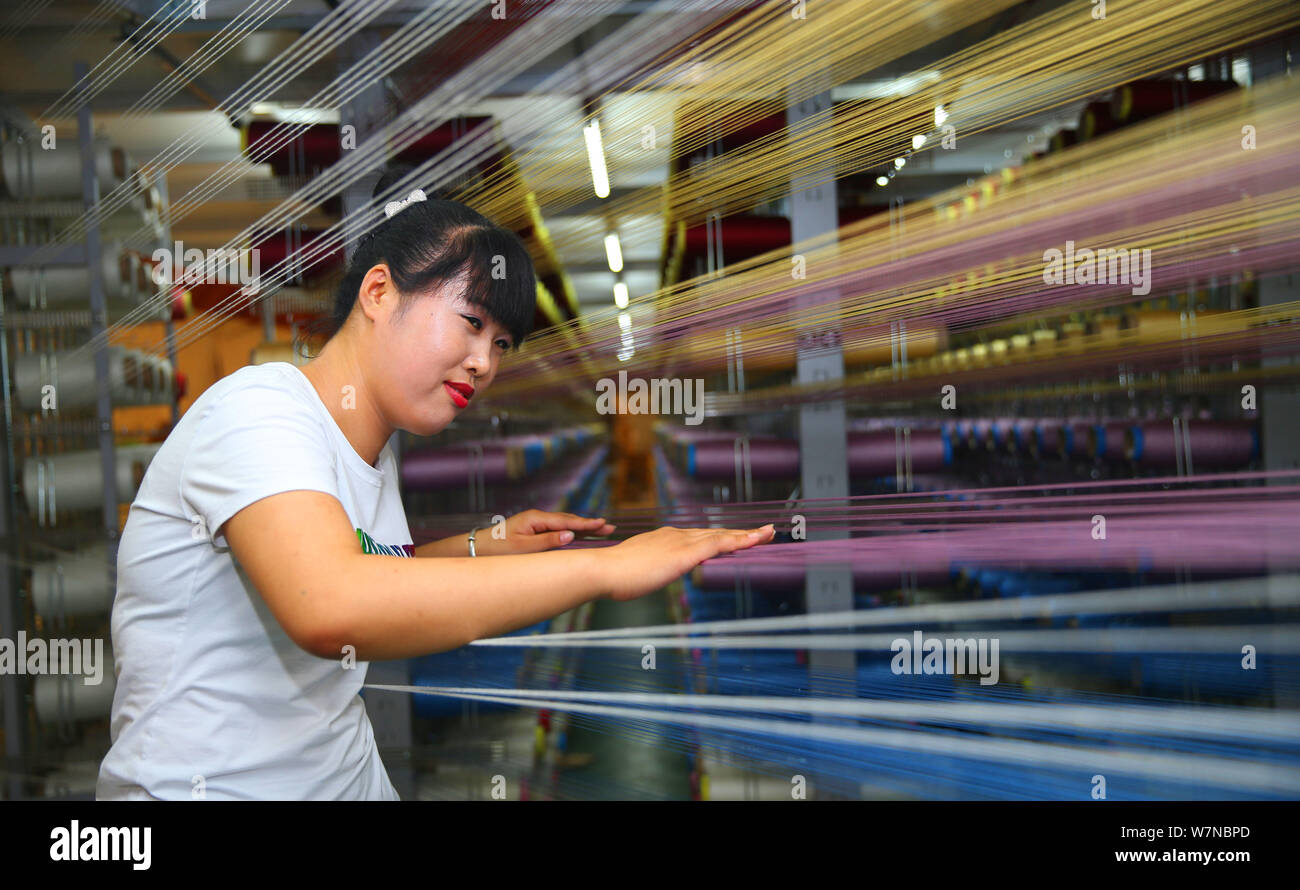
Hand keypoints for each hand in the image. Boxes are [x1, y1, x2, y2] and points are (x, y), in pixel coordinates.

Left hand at [475, 509, 615, 556]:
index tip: (603, 525)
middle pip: (568, 521)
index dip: (586, 525)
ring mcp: (536, 523)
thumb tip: (570, 536)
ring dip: (582, 528)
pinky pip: (557, 530)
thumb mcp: (523, 548)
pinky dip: (571, 531)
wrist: (477, 548)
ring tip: (601, 529)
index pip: (567, 522)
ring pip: (564, 525)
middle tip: (609, 527)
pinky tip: (580, 534)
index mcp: (536, 519)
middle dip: (589, 524)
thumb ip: (548, 542)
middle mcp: (538, 518)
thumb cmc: (498, 549)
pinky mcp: (533, 530)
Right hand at [599, 523, 774, 600]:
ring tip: (769, 533)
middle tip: (765, 531)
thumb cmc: (614, 575)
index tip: (738, 537)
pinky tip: (755, 541)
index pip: (701, 537)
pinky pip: (719, 544)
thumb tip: (654, 572)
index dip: (723, 537)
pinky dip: (740, 541)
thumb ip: (652, 568)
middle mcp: (677, 535)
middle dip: (742, 533)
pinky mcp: (685, 554)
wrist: (603, 571)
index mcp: (666, 539)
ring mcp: (682, 543)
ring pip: (723, 536)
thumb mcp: (638, 569)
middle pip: (717, 533)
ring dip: (748, 535)